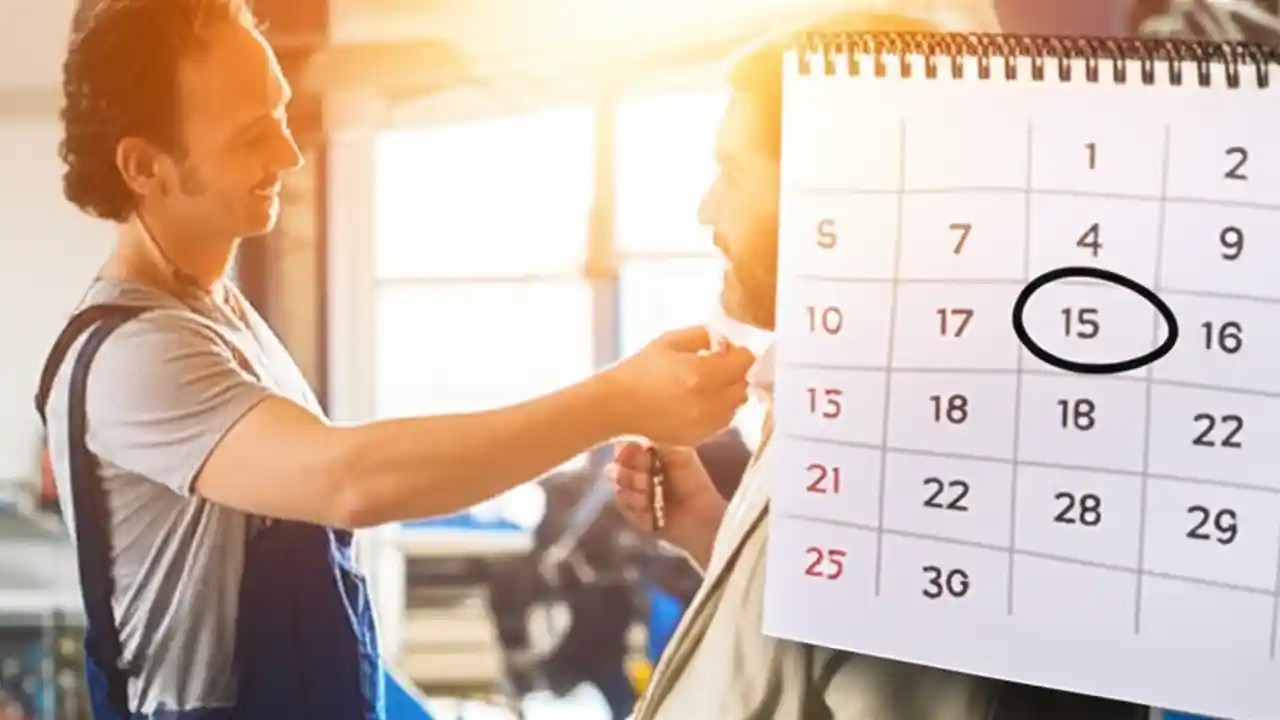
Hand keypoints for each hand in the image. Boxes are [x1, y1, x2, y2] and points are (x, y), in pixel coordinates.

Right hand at [603, 326, 753, 445]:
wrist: (617, 406)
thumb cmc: (640, 370)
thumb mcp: (670, 341)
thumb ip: (702, 335)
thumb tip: (724, 341)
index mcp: (703, 373)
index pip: (745, 361)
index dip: (739, 353)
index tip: (726, 350)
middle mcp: (710, 401)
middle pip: (743, 385)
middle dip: (736, 374)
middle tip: (718, 367)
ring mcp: (706, 424)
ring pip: (736, 406)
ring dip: (729, 393)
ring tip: (708, 386)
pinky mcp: (699, 438)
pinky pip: (723, 422)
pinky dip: (719, 411)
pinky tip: (700, 403)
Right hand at [607, 440, 726, 567]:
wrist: (701, 516)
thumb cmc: (693, 483)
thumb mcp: (679, 456)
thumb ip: (654, 447)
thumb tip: (626, 444)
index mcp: (647, 461)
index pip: (624, 453)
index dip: (627, 456)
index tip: (640, 460)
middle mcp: (637, 479)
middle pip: (619, 473)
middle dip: (633, 476)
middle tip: (649, 480)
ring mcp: (635, 499)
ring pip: (620, 492)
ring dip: (637, 495)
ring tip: (653, 499)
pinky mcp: (636, 519)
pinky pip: (626, 511)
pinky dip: (639, 510)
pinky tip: (652, 512)